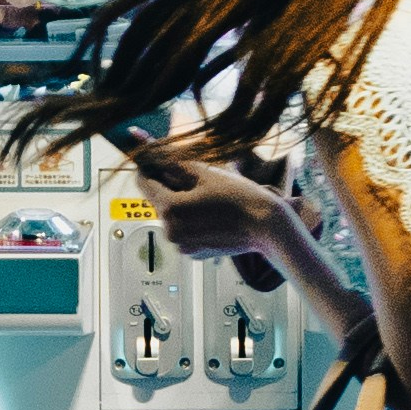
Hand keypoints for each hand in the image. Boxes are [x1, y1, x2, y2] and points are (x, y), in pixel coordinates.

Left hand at [125, 141, 304, 267]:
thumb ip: (173, 163)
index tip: (156, 160)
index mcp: (170, 209)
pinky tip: (213, 214)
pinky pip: (184, 231)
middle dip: (169, 187)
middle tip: (194, 177)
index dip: (149, 168)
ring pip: (172, 217)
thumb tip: (153, 155)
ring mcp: (182, 246)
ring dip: (182, 204)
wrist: (267, 227)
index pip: (143, 182)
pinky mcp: (194, 254)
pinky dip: (192, 221)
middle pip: (158, 200)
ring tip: (209, 197)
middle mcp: (171, 232)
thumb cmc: (240, 197)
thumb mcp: (205, 173)